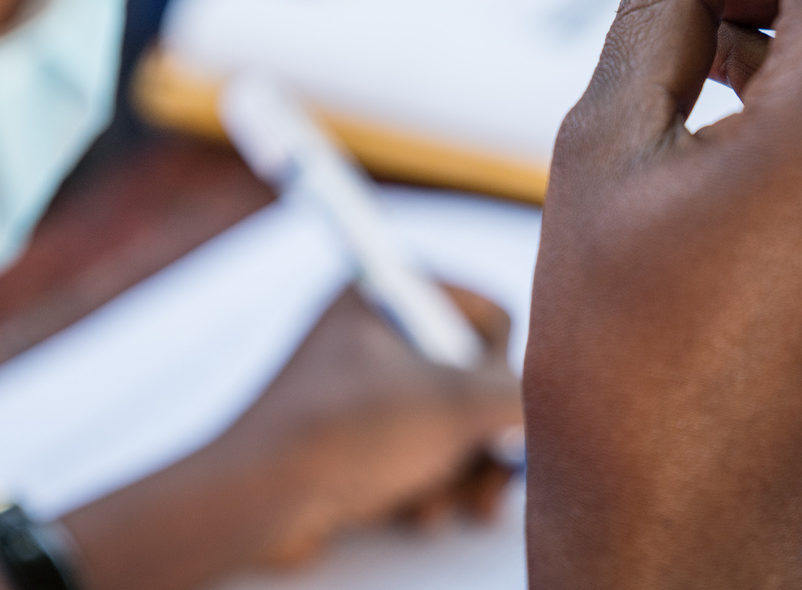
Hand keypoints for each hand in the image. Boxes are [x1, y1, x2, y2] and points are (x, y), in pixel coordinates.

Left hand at [51, 285, 521, 589]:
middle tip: (491, 467)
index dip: (504, 363)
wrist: (262, 495)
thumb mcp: (455, 403)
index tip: (496, 402)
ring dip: (461, 469)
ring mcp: (360, 386)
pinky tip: (419, 511)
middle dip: (486, 434)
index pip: (486, 311)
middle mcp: (373, 329)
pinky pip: (412, 454)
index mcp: (386, 289)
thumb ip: (516, 395)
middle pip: (471, 376)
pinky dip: (426, 484)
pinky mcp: (348, 436)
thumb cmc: (345, 431)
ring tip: (454, 499)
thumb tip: (539, 405)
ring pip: (447, 423)